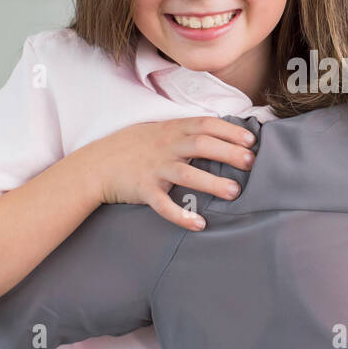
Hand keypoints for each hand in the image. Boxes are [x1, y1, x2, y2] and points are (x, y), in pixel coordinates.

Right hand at [84, 117, 256, 229]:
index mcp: (172, 130)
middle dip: (229, 153)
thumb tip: (220, 132)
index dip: (230, 131)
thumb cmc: (133, 146)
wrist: (96, 165)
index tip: (251, 141)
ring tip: (234, 192)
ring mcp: (154, 168)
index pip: (206, 124)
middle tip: (251, 163)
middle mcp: (165, 147)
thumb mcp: (159, 130)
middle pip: (201, 145)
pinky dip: (181, 215)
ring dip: (212, 183)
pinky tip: (198, 224)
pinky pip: (163, 205)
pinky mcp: (143, 190)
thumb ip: (186, 130)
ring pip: (186, 174)